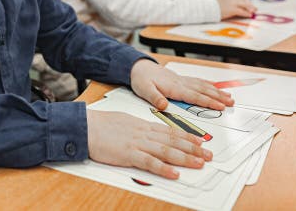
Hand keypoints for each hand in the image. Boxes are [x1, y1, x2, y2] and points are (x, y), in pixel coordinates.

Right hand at [87, 110, 210, 178]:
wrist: (86, 126)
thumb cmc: (102, 125)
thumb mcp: (125, 122)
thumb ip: (139, 129)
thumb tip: (150, 134)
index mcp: (143, 125)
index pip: (170, 132)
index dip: (187, 137)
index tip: (200, 142)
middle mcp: (144, 133)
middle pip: (173, 141)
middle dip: (193, 148)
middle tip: (209, 154)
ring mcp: (137, 143)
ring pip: (166, 151)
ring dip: (185, 157)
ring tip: (200, 163)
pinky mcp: (128, 154)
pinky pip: (149, 162)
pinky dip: (163, 168)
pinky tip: (174, 173)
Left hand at [130, 59, 233, 111]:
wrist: (138, 67)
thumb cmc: (141, 79)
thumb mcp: (144, 90)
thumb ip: (155, 98)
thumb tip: (163, 105)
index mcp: (174, 88)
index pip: (194, 96)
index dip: (208, 102)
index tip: (220, 106)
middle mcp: (181, 83)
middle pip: (203, 91)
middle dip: (218, 97)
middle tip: (231, 103)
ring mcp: (182, 80)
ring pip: (203, 86)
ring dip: (217, 91)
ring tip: (229, 97)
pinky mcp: (181, 79)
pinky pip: (198, 81)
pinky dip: (209, 84)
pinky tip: (216, 87)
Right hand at [214, 0, 256, 19]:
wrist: (207, 8)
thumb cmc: (210, 4)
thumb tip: (229, 3)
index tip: (248, 2)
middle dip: (249, 4)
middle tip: (254, 7)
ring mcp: (232, 2)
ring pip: (244, 5)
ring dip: (250, 8)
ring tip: (253, 11)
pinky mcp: (232, 9)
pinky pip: (242, 11)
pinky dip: (246, 13)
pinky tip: (249, 15)